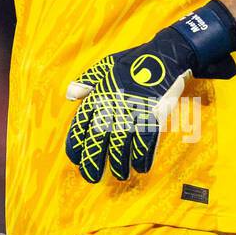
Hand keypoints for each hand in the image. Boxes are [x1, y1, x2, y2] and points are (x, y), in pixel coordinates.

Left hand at [65, 25, 235, 183]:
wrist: (165, 56)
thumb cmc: (134, 62)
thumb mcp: (105, 67)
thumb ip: (87, 81)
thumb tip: (70, 95)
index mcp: (98, 95)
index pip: (81, 124)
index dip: (76, 144)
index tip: (75, 160)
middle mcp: (112, 105)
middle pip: (98, 139)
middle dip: (93, 161)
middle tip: (92, 177)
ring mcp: (132, 111)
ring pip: (121, 145)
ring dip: (119, 164)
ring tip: (120, 176)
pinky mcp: (153, 116)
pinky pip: (145, 142)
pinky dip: (142, 158)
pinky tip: (141, 167)